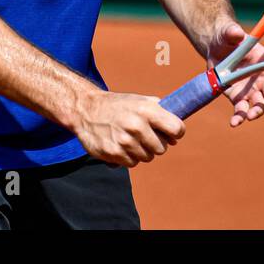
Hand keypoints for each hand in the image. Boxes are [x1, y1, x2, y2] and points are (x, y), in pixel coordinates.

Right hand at [69, 88, 185, 167]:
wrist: (86, 110)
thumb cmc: (118, 105)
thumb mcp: (140, 100)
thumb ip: (160, 112)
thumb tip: (177, 133)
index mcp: (147, 110)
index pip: (177, 129)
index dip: (177, 133)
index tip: (172, 133)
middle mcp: (137, 126)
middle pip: (162, 148)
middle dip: (157, 143)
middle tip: (145, 136)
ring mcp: (125, 141)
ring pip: (147, 157)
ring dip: (142, 151)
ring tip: (130, 138)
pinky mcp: (114, 154)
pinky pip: (132, 163)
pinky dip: (129, 157)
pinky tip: (121, 144)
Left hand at [208, 22, 263, 127]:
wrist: (216, 48)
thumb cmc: (227, 37)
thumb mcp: (228, 33)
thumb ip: (232, 32)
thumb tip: (236, 32)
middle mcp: (261, 77)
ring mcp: (250, 89)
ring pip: (258, 104)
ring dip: (256, 112)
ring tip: (250, 116)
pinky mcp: (237, 97)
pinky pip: (240, 109)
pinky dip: (238, 117)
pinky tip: (234, 123)